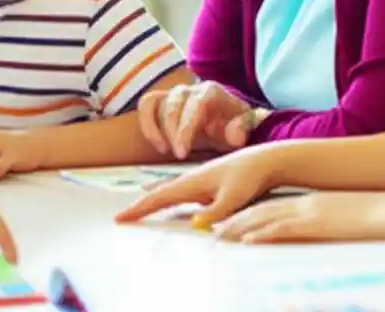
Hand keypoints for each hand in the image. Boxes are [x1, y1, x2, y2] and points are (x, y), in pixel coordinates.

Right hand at [114, 146, 276, 226]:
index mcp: (192, 183)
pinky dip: (165, 194)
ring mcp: (197, 180)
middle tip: (121, 216)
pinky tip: (165, 193)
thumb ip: (215, 211)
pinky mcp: (206, 182)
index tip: (119, 217)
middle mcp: (190, 180)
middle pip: (158, 194)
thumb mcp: (234, 197)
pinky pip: (177, 190)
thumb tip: (196, 225)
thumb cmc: (250, 177)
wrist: (264, 160)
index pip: (159, 198)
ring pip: (167, 190)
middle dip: (140, 205)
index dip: (139, 208)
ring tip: (137, 206)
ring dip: (151, 199)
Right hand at [137, 81, 257, 159]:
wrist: (227, 119)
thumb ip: (242, 129)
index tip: (183, 153)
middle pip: (174, 104)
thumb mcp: (243, 128)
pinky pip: (146, 105)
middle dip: (173, 132)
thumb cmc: (234, 125)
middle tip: (179, 156)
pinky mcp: (162, 100)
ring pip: (155, 102)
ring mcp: (174, 93)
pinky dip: (147, 124)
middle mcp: (190, 89)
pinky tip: (159, 145)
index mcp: (211, 91)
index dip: (186, 128)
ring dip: (155, 128)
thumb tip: (234, 135)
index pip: (195, 104)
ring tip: (164, 150)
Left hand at [212, 192, 381, 243]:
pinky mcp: (318, 222)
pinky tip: (247, 241)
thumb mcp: (344, 223)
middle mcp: (306, 206)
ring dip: (240, 229)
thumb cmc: (374, 219)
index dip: (248, 218)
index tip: (228, 226)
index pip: (273, 210)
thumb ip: (325, 230)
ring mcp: (311, 213)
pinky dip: (264, 234)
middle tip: (213, 231)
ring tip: (218, 237)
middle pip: (262, 213)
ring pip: (266, 219)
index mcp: (311, 205)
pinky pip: (286, 229)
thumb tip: (314, 240)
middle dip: (235, 222)